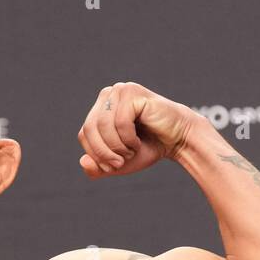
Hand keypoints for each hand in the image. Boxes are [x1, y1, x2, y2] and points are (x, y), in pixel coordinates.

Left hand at [77, 82, 194, 177]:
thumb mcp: (117, 164)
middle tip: (120, 163)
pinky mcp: (133, 93)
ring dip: (117, 146)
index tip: (112, 167)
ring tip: (131, 151)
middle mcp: (108, 95)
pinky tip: (138, 141)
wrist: (177, 140)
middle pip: (90, 129)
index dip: (95, 154)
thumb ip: (97, 168)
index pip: (84, 133)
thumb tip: (82, 162)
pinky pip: (120, 121)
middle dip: (103, 152)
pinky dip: (128, 139)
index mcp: (100, 108)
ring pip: (103, 126)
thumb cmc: (147, 148)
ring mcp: (120, 91)